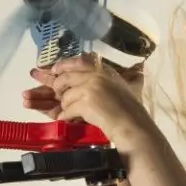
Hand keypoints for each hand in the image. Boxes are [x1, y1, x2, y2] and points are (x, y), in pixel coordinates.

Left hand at [36, 54, 151, 144]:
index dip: (64, 65)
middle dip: (58, 87)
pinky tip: (66, 119)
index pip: (80, 61)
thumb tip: (78, 82)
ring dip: (65, 106)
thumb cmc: (128, 109)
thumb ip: (101, 79)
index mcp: (104, 70)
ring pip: (66, 96)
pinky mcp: (86, 102)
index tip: (54, 70)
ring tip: (70, 112)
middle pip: (66, 77)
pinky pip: (67, 109)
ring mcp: (90, 88)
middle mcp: (97, 75)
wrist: (131, 123)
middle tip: (57, 94)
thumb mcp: (117, 86)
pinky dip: (65, 116)